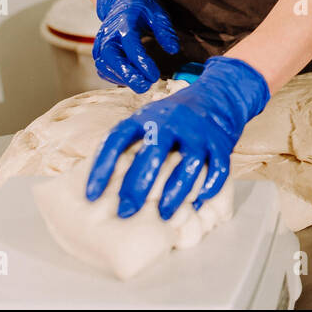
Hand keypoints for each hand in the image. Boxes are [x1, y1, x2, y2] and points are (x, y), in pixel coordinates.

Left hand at [85, 56, 269, 218]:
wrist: (216, 95)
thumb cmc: (171, 118)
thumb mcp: (146, 120)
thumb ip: (126, 143)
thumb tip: (96, 180)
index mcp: (145, 118)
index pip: (118, 140)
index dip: (102, 167)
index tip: (90, 196)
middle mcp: (172, 123)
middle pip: (153, 154)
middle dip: (138, 185)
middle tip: (125, 212)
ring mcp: (198, 133)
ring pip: (188, 164)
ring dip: (175, 192)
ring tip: (162, 215)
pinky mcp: (220, 143)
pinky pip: (218, 167)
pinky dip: (210, 186)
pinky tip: (199, 203)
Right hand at [92, 0, 179, 92]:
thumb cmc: (142, 5)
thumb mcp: (158, 12)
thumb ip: (165, 31)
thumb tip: (173, 50)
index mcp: (123, 20)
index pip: (130, 44)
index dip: (141, 61)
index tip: (154, 75)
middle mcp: (108, 32)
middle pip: (111, 58)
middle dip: (127, 75)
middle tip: (145, 87)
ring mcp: (101, 42)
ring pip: (105, 65)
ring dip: (122, 78)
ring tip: (143, 85)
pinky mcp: (100, 51)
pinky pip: (103, 68)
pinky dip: (115, 77)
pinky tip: (131, 80)